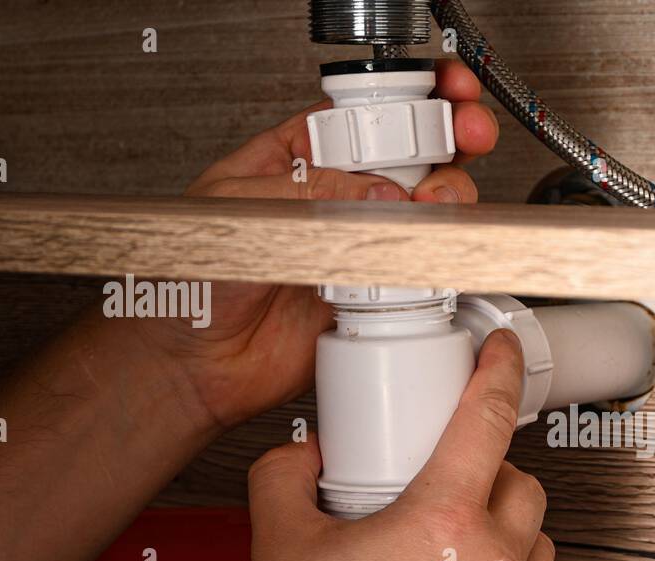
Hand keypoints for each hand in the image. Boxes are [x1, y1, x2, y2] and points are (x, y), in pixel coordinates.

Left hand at [137, 61, 498, 430]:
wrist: (196, 364)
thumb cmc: (191, 283)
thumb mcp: (239, 208)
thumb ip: (310, 191)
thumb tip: (379, 190)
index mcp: (299, 157)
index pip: (363, 116)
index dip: (406, 103)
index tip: (437, 102)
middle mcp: (338, 198)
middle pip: (413, 153)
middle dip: (448, 136)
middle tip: (463, 135)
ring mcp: (362, 245)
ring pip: (428, 208)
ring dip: (447, 196)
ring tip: (435, 202)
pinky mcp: (377, 293)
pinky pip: (421, 268)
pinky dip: (436, 257)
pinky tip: (423, 251)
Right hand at [240, 330, 555, 560]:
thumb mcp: (279, 540)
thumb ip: (287, 476)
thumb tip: (305, 457)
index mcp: (441, 520)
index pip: (487, 418)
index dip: (497, 371)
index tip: (501, 354)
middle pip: (522, 481)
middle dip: (491, 468)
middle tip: (450, 478)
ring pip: (540, 541)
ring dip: (510, 526)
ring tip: (462, 537)